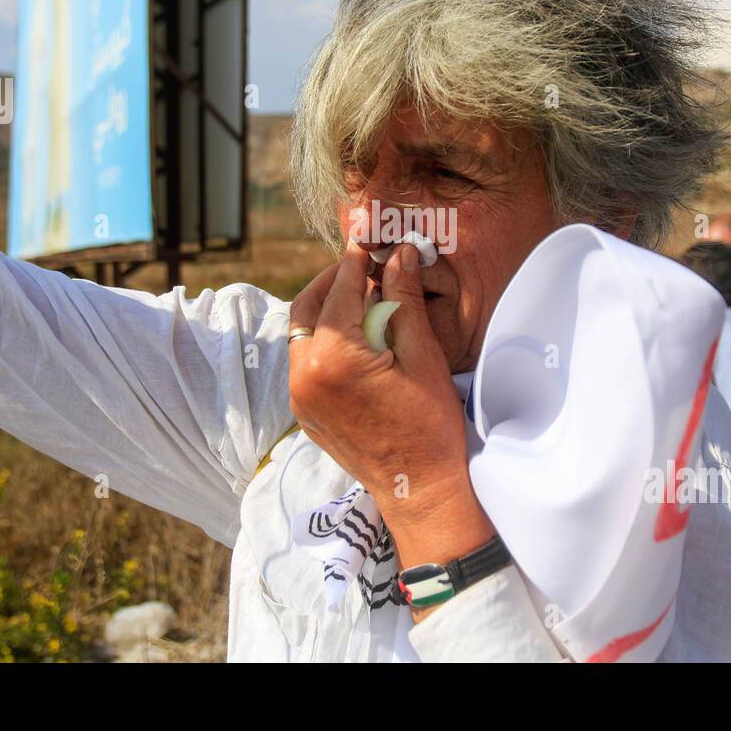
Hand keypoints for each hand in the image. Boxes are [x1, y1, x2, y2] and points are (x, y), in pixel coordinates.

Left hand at [287, 239, 493, 575]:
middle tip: (362, 265)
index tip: (368, 241)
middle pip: (307, 308)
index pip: (340, 292)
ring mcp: (299, 398)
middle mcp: (304, 376)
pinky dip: (324, 340)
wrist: (419, 489)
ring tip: (363, 299)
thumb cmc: (431, 426)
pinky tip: (356, 336)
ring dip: (326, 310)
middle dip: (332, 281)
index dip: (355, 262)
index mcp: (333, 358)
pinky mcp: (304, 413)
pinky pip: (304, 361)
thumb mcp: (422, 356)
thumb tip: (399, 254)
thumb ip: (403, 300)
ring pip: (302, 334)